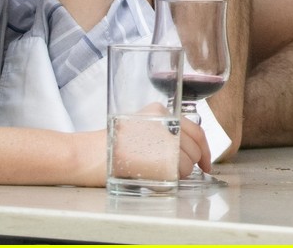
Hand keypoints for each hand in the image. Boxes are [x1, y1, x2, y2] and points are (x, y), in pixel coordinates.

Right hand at [96, 108, 212, 185]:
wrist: (86, 154)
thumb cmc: (107, 145)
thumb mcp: (138, 127)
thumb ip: (161, 133)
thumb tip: (185, 150)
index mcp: (159, 111)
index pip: (196, 130)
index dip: (206, 151)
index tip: (206, 163)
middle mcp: (163, 121)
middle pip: (194, 148)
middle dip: (191, 165)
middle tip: (177, 172)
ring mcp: (160, 138)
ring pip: (187, 163)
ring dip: (179, 174)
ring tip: (158, 173)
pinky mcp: (155, 156)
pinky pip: (176, 173)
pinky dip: (170, 181)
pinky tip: (154, 177)